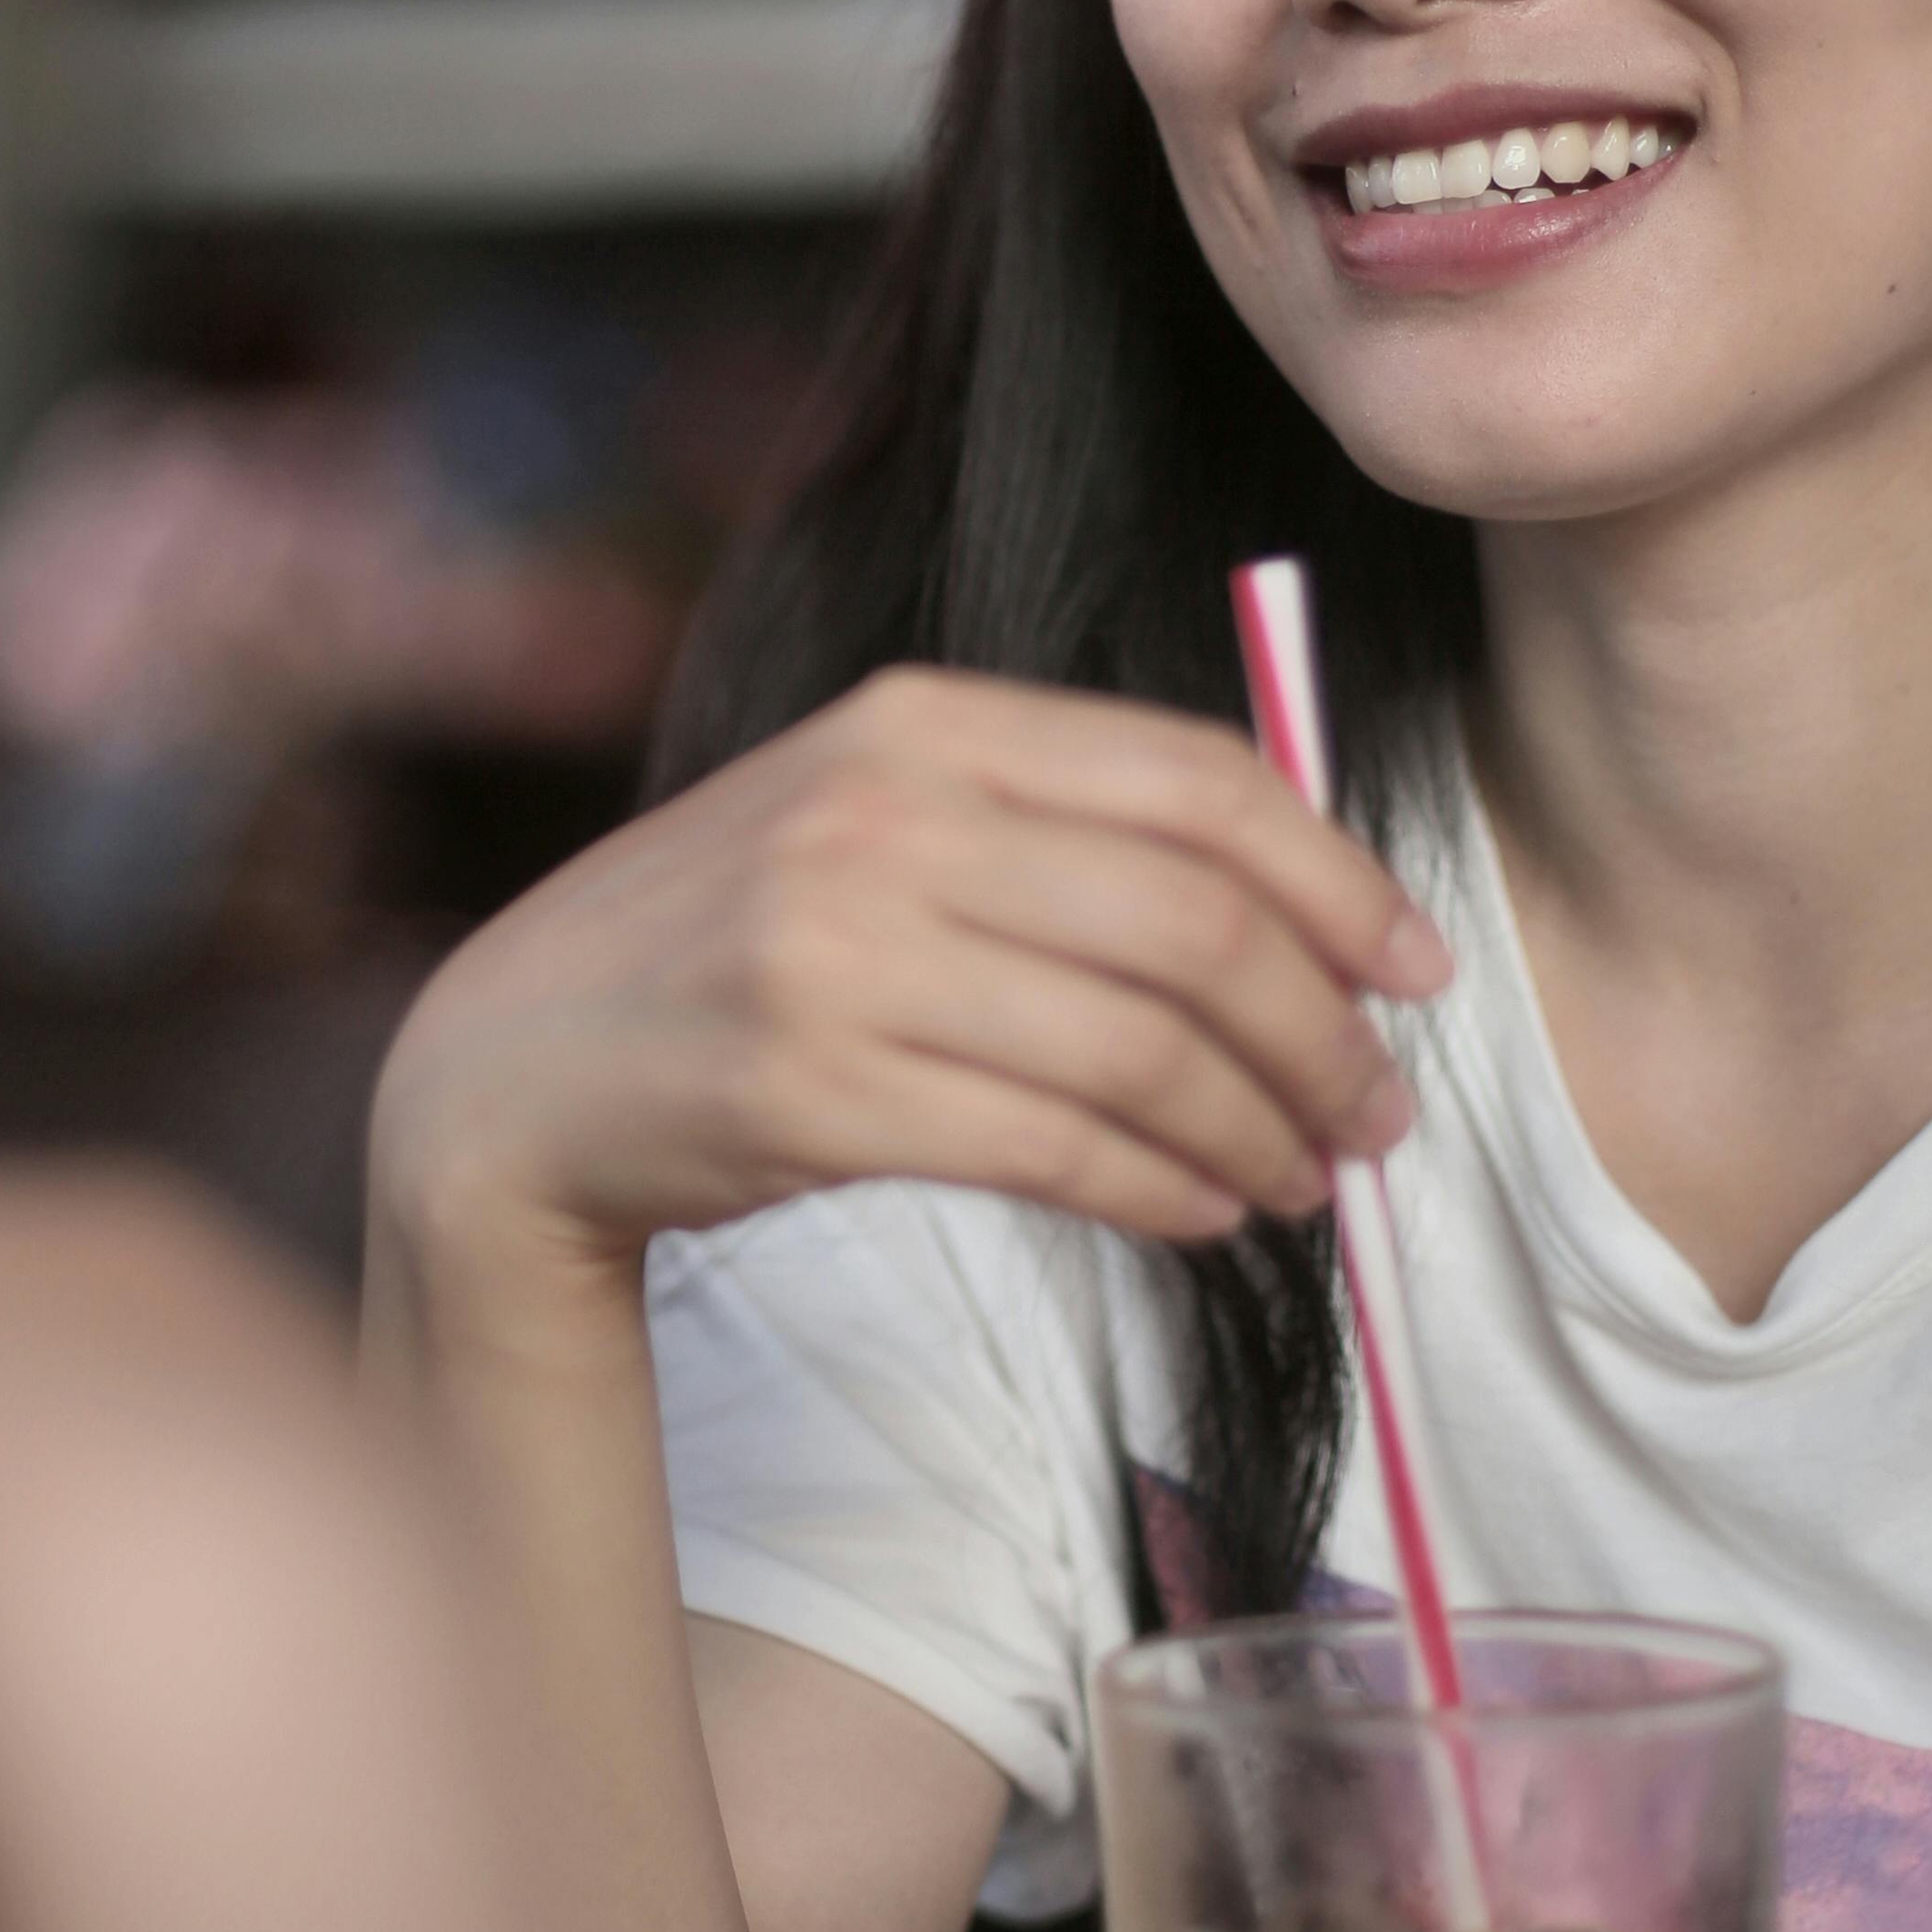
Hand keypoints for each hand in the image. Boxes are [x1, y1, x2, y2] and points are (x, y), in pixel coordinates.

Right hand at [366, 662, 1452, 1321]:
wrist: (516, 1066)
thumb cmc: (742, 946)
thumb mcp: (878, 821)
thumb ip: (1060, 830)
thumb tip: (1310, 909)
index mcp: (921, 721)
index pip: (1195, 782)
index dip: (1338, 880)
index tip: (1415, 972)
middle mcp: (880, 816)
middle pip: (1191, 923)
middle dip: (1320, 1032)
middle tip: (1378, 1112)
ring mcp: (835, 951)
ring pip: (1138, 1049)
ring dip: (1257, 1130)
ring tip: (1301, 1178)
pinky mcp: (807, 1091)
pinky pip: (1054, 1149)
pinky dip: (1160, 1190)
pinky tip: (1199, 1211)